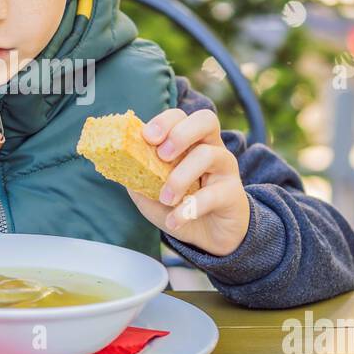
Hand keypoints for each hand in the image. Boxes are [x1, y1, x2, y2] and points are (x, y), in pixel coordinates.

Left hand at [126, 108, 250, 257]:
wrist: (209, 237)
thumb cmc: (180, 206)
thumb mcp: (151, 192)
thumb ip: (137, 176)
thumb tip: (119, 164)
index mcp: (190, 142)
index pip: (180, 116)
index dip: (164, 121)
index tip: (147, 137)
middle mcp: (211, 147)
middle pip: (206, 119)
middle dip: (180, 133)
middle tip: (162, 155)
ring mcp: (224, 168)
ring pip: (208, 155)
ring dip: (180, 177)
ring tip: (166, 198)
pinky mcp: (233, 193)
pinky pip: (213, 195)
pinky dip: (190, 208)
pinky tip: (175, 220)